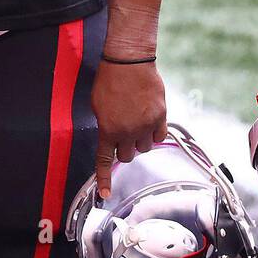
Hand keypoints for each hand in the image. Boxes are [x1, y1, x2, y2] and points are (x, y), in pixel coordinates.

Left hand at [92, 60, 167, 196]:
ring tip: (137, 123)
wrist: (129, 62)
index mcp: (108, 130)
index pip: (105, 161)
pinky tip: (150, 120)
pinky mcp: (160, 116)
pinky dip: (155, 133)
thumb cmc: (109, 80)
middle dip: (125, 149)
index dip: (104, 180)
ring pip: (145, 148)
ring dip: (141, 141)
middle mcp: (128, 131)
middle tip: (124, 135)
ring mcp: (146, 125)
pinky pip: (159, 136)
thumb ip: (105, 125)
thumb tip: (112, 138)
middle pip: (127, 156)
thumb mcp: (97, 106)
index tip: (105, 195)